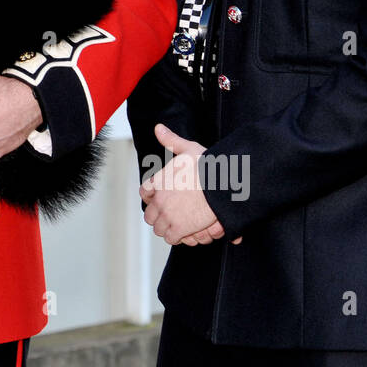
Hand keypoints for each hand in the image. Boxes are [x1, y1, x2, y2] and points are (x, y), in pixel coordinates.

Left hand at [139, 124, 241, 245]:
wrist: (223, 185)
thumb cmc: (209, 167)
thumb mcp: (188, 148)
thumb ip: (171, 140)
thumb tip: (158, 128)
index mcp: (159, 181)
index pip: (144, 193)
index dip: (151, 197)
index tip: (159, 198)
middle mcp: (159, 200)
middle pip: (149, 215)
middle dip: (159, 216)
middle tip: (171, 214)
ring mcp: (168, 216)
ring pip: (159, 228)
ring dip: (167, 227)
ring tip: (179, 224)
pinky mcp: (179, 229)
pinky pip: (171, 238)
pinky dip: (178, 237)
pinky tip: (187, 232)